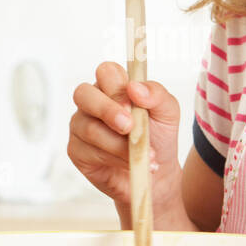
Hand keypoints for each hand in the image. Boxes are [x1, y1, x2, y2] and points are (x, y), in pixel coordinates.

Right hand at [68, 62, 181, 206]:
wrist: (157, 173)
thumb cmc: (159, 137)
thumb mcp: (168, 112)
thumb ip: (156, 94)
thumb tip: (135, 87)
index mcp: (113, 87)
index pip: (105, 71)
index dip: (116, 86)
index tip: (133, 104)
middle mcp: (92, 103)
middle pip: (83, 94)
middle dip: (107, 110)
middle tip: (129, 127)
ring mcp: (81, 126)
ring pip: (90, 128)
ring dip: (119, 144)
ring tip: (143, 155)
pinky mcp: (76, 151)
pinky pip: (89, 151)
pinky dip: (115, 159)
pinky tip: (130, 164)